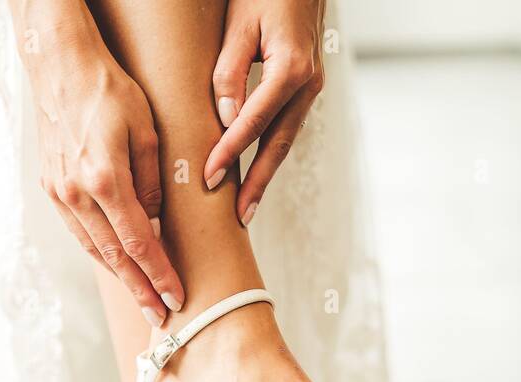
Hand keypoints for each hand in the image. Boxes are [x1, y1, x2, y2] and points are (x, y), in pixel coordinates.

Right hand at [11, 0, 183, 324]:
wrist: (61, 67)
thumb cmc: (111, 91)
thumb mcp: (146, 131)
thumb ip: (152, 183)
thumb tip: (155, 226)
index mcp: (105, 179)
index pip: (138, 242)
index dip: (158, 275)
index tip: (175, 297)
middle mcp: (77, 193)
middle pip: (114, 257)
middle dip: (140, 290)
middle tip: (160, 318)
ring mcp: (60, 193)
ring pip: (93, 248)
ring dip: (119, 277)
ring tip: (143, 297)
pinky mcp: (52, 188)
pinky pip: (80, 231)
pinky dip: (101, 252)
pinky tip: (117, 264)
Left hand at [203, 0, 325, 226]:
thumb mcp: (240, 24)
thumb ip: (230, 71)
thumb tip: (226, 120)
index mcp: (290, 69)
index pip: (253, 122)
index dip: (230, 153)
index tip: (208, 178)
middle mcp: (307, 84)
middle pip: (278, 145)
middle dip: (257, 183)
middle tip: (240, 218)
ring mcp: (311, 89)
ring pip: (285, 141)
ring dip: (266, 175)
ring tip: (247, 208)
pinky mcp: (307, 89)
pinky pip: (287, 128)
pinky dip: (270, 153)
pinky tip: (257, 173)